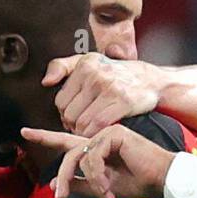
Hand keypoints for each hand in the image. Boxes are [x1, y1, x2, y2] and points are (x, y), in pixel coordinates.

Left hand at [20, 124, 174, 197]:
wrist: (161, 181)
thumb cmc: (138, 184)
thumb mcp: (102, 189)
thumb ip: (79, 185)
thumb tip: (53, 185)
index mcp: (95, 149)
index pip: (65, 143)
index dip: (44, 137)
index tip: (24, 133)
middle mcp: (98, 138)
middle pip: (68, 155)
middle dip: (62, 177)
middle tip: (59, 197)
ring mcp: (105, 133)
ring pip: (78, 157)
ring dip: (87, 181)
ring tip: (104, 196)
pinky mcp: (113, 133)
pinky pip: (92, 156)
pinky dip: (97, 175)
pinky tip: (108, 188)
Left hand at [44, 53, 161, 137]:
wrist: (151, 80)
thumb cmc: (117, 74)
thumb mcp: (89, 62)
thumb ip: (63, 67)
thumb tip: (46, 82)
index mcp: (85, 65)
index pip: (60, 101)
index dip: (65, 114)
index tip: (76, 116)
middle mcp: (95, 75)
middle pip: (69, 114)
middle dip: (74, 125)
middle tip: (83, 126)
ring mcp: (109, 88)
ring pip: (81, 123)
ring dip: (84, 133)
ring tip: (92, 129)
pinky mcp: (122, 101)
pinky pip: (97, 126)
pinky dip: (95, 135)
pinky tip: (101, 133)